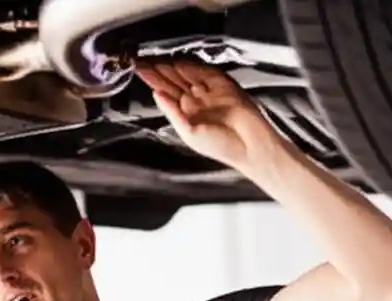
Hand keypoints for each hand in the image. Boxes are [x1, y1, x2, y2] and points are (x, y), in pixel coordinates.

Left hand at [135, 59, 286, 173]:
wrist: (251, 146)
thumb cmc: (223, 147)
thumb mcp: (189, 133)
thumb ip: (173, 112)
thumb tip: (157, 94)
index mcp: (187, 115)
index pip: (166, 94)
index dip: (153, 82)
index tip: (140, 72)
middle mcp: (197, 102)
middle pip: (174, 82)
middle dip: (159, 72)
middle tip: (142, 61)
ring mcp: (210, 93)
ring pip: (188, 75)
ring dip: (173, 68)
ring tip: (155, 61)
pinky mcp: (225, 86)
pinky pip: (207, 74)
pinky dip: (193, 69)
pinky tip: (179, 65)